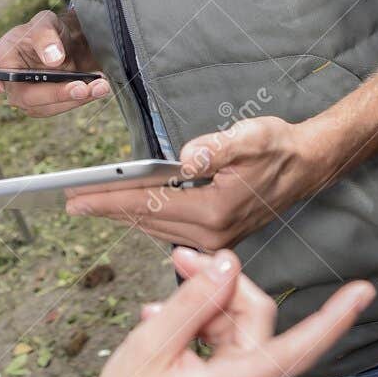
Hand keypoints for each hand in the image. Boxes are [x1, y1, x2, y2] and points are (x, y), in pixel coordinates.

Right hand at [0, 8, 111, 115]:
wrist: (70, 43)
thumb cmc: (47, 31)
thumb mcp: (45, 23)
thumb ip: (46, 36)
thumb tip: (53, 60)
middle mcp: (9, 84)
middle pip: (23, 98)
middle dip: (54, 94)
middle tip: (80, 87)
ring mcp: (29, 98)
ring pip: (47, 107)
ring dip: (75, 99)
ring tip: (100, 85)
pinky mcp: (49, 105)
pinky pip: (63, 107)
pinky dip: (84, 98)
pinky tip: (100, 87)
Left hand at [65, 117, 317, 244]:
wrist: (307, 165)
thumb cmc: (277, 147)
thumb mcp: (250, 137)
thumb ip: (216, 147)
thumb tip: (186, 156)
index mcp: (214, 210)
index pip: (148, 204)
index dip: (109, 199)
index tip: (78, 198)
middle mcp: (212, 233)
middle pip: (145, 220)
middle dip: (106, 210)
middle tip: (70, 203)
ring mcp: (214, 239)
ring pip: (154, 229)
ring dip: (122, 217)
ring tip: (90, 206)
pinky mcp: (216, 238)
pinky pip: (169, 231)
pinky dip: (144, 221)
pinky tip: (127, 213)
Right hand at [79, 248, 373, 376]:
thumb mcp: (149, 347)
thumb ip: (192, 302)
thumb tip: (228, 267)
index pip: (297, 348)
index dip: (332, 318)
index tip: (364, 292)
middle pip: (253, 320)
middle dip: (221, 284)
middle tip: (178, 258)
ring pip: (234, 331)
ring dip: (200, 309)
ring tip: (154, 308)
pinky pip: (219, 349)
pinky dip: (195, 331)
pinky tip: (160, 323)